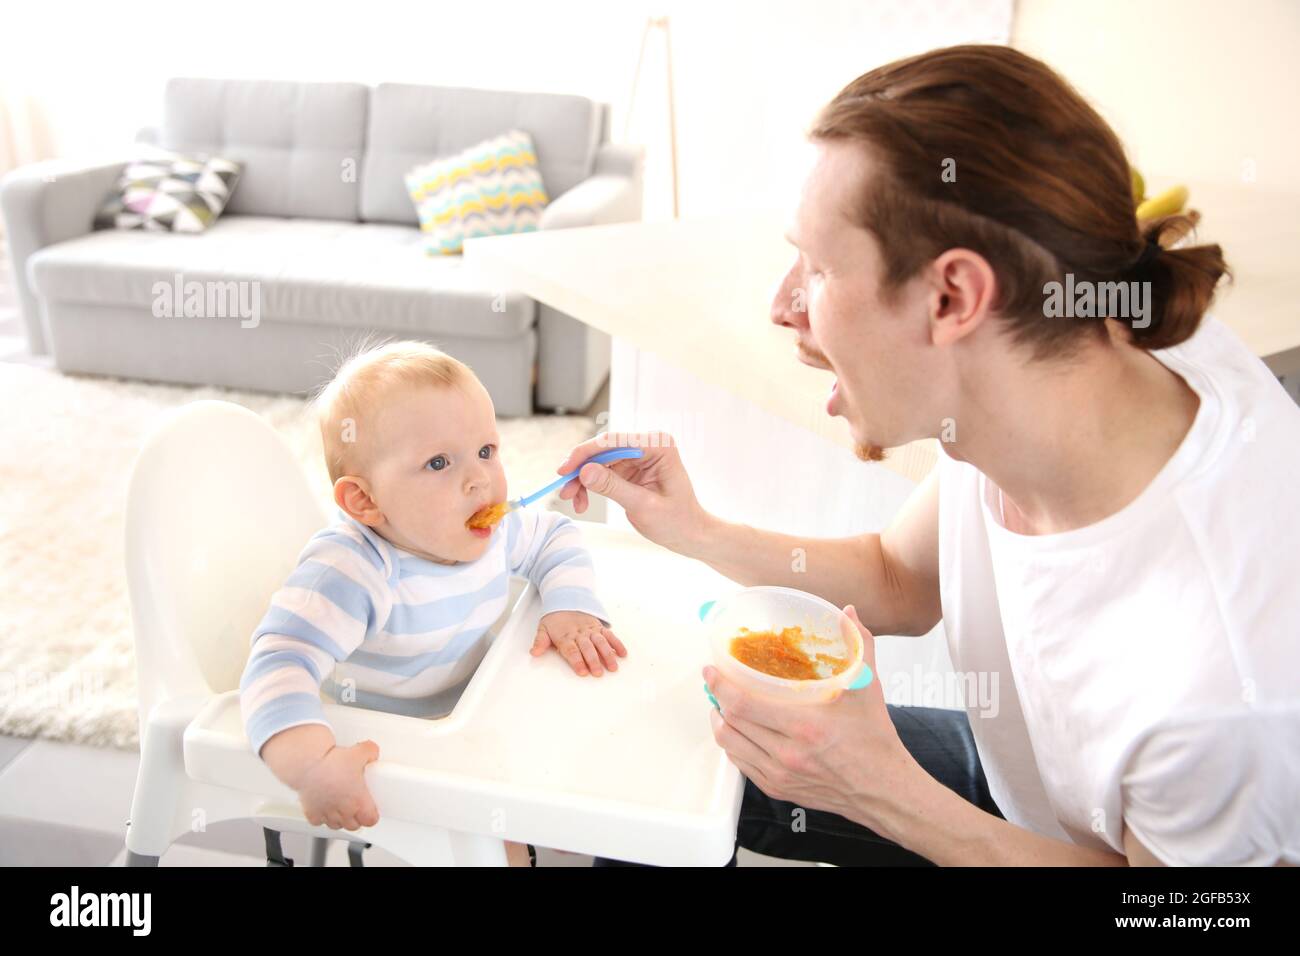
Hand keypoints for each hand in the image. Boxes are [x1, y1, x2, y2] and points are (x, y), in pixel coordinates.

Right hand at [295, 740, 381, 831]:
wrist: (308, 765)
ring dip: (340, 820)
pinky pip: (318, 822)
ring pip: (337, 825)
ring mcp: (327, 813)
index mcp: (358, 801)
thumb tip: (372, 752)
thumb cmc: (332, 762)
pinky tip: (324, 808)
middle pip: (354, 825)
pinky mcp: (312, 813)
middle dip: (357, 818)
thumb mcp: (359, 752)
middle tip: (357, 808)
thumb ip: (370, 752)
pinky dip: (321, 818)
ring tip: (341, 809)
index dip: (372, 815)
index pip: (371, 820)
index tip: (371, 808)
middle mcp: (343, 811)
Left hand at [530, 609, 626, 676]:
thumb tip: (534, 653)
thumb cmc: (555, 619)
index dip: (577, 661)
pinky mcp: (599, 627)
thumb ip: (540, 642)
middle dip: (594, 661)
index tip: (582, 672)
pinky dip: (617, 644)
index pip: (572, 650)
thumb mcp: (543, 628)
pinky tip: (622, 653)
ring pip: (601, 642)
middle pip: (588, 648)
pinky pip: (610, 635)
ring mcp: (591, 630)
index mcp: (565, 636)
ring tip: (613, 667)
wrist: (565, 600)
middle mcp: (580, 634)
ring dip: (608, 655)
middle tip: (598, 673)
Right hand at [555, 431, 709, 554]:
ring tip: (574, 502)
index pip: (614, 441)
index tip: (565, 470)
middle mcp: (648, 445)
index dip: (585, 454)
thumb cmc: (677, 521)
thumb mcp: (643, 506)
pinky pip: (603, 471)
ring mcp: (638, 456)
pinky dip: (590, 486)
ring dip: (583, 480)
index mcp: (659, 446)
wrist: (689, 533)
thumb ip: (613, 487)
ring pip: (599, 461)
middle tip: (564, 490)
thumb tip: (584, 471)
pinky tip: (583, 501)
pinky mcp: (630, 468)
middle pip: (603, 449)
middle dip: (581, 470)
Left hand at [704, 605, 916, 825]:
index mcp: (806, 724)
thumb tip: (848, 613)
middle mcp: (788, 752)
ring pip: (731, 745)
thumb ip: (858, 644)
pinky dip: (733, 745)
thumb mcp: (868, 687)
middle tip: (715, 682)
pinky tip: (736, 730)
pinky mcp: (778, 788)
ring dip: (720, 721)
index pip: (744, 704)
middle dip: (716, 698)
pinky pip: (741, 765)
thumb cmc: (875, 739)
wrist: (882, 789)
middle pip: (731, 723)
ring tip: (721, 705)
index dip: (720, 685)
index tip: (711, 670)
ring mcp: (780, 773)